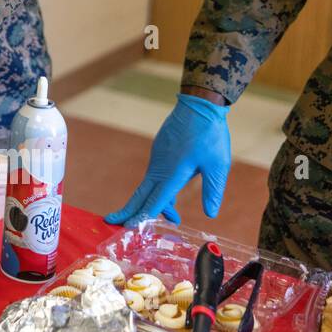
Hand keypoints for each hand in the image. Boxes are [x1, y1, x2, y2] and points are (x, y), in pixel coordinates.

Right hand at [105, 93, 231, 226]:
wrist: (199, 105)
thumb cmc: (210, 135)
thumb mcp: (217, 165)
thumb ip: (212, 190)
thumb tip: (210, 213)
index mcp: (172, 173)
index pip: (154, 200)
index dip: (142, 215)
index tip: (129, 227)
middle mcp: (160, 167)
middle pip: (140, 194)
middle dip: (129, 210)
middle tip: (114, 222)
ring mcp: (158, 158)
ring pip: (150, 185)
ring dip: (153, 201)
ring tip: (172, 216)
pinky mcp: (160, 151)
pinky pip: (155, 174)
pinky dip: (158, 188)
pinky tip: (171, 193)